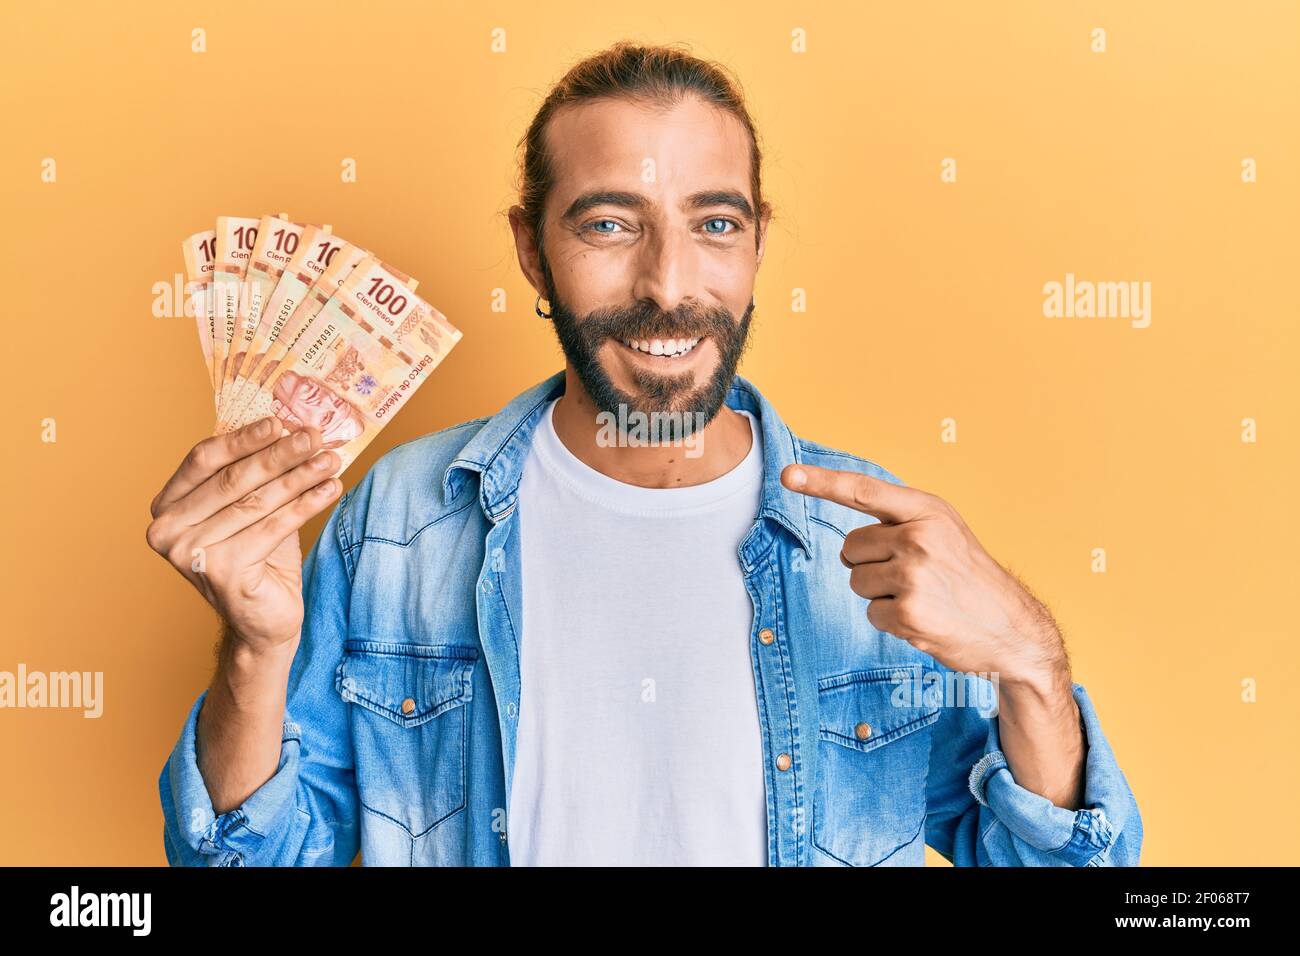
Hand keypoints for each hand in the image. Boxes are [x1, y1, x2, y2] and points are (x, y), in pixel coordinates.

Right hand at [146, 417, 342, 654]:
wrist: (264, 623)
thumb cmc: (259, 560)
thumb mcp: (253, 509)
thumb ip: (257, 473)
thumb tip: (291, 427)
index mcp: (166, 508)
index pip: (204, 460)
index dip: (243, 439)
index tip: (280, 421)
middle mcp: (167, 531)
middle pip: (232, 479)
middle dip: (279, 454)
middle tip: (314, 435)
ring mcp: (191, 554)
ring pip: (256, 502)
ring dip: (299, 477)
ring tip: (330, 460)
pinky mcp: (221, 572)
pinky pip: (273, 527)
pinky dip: (306, 505)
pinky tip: (331, 489)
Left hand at [781, 464, 1064, 688]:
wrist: (1012, 628)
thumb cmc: (969, 578)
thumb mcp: (945, 531)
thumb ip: (901, 521)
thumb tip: (849, 534)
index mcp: (927, 511)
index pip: (863, 491)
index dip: (821, 483)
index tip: (787, 476)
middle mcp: (919, 537)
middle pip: (851, 548)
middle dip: (869, 564)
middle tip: (911, 576)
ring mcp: (913, 575)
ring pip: (857, 582)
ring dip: (880, 595)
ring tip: (922, 597)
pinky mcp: (909, 612)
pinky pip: (871, 613)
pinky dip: (891, 621)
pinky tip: (924, 619)